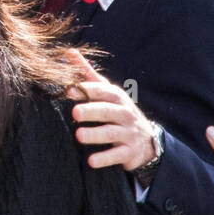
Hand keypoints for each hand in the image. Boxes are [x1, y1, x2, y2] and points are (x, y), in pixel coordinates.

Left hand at [65, 49, 158, 172]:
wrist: (145, 140)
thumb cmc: (118, 112)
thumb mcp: (107, 92)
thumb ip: (88, 74)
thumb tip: (69, 53)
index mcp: (116, 97)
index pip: (103, 91)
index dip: (87, 90)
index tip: (70, 90)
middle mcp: (124, 113)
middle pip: (107, 111)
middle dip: (92, 111)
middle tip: (75, 113)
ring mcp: (128, 133)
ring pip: (111, 133)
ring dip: (95, 134)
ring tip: (79, 135)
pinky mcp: (129, 152)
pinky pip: (117, 155)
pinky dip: (105, 158)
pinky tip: (91, 161)